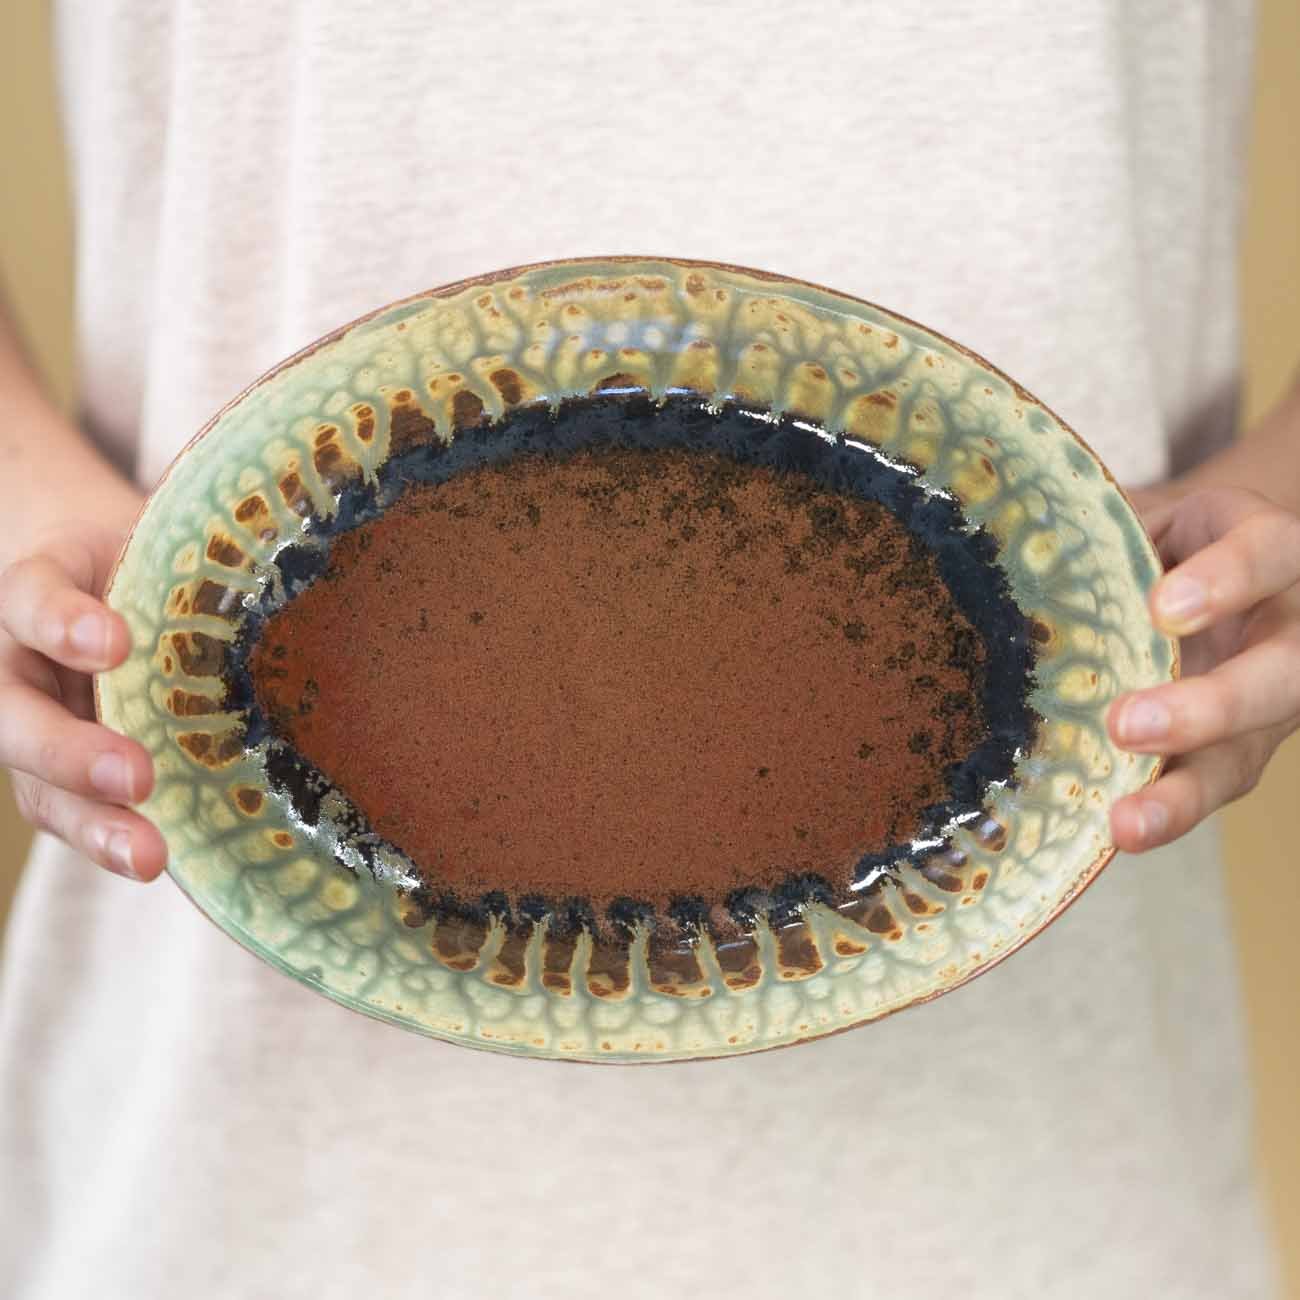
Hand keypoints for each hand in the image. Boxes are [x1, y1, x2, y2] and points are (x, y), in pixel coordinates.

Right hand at [0, 522, 166, 880]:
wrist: (105, 578)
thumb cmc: (143, 562)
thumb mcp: (155, 544)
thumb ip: (193, 552)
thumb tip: (277, 528)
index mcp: (37, 592)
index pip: (33, 601)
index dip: (63, 624)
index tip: (114, 641)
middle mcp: (22, 667)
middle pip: (17, 719)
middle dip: (73, 754)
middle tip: (135, 775)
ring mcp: (39, 730)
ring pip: (39, 788)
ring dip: (93, 824)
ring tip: (146, 856)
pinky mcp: (62, 779)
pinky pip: (76, 816)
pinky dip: (115, 840)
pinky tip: (159, 861)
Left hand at [1106, 485, 1299, 852]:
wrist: (1201, 564)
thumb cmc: (1162, 538)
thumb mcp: (1145, 516)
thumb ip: (1105, 527)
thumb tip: (1005, 528)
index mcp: (1268, 549)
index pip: (1268, 551)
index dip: (1227, 578)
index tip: (1164, 607)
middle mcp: (1286, 628)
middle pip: (1284, 673)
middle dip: (1212, 705)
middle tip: (1128, 724)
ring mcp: (1266, 703)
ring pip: (1248, 752)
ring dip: (1186, 792)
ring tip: (1127, 822)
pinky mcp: (1237, 753)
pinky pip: (1207, 788)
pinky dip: (1163, 812)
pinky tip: (1116, 832)